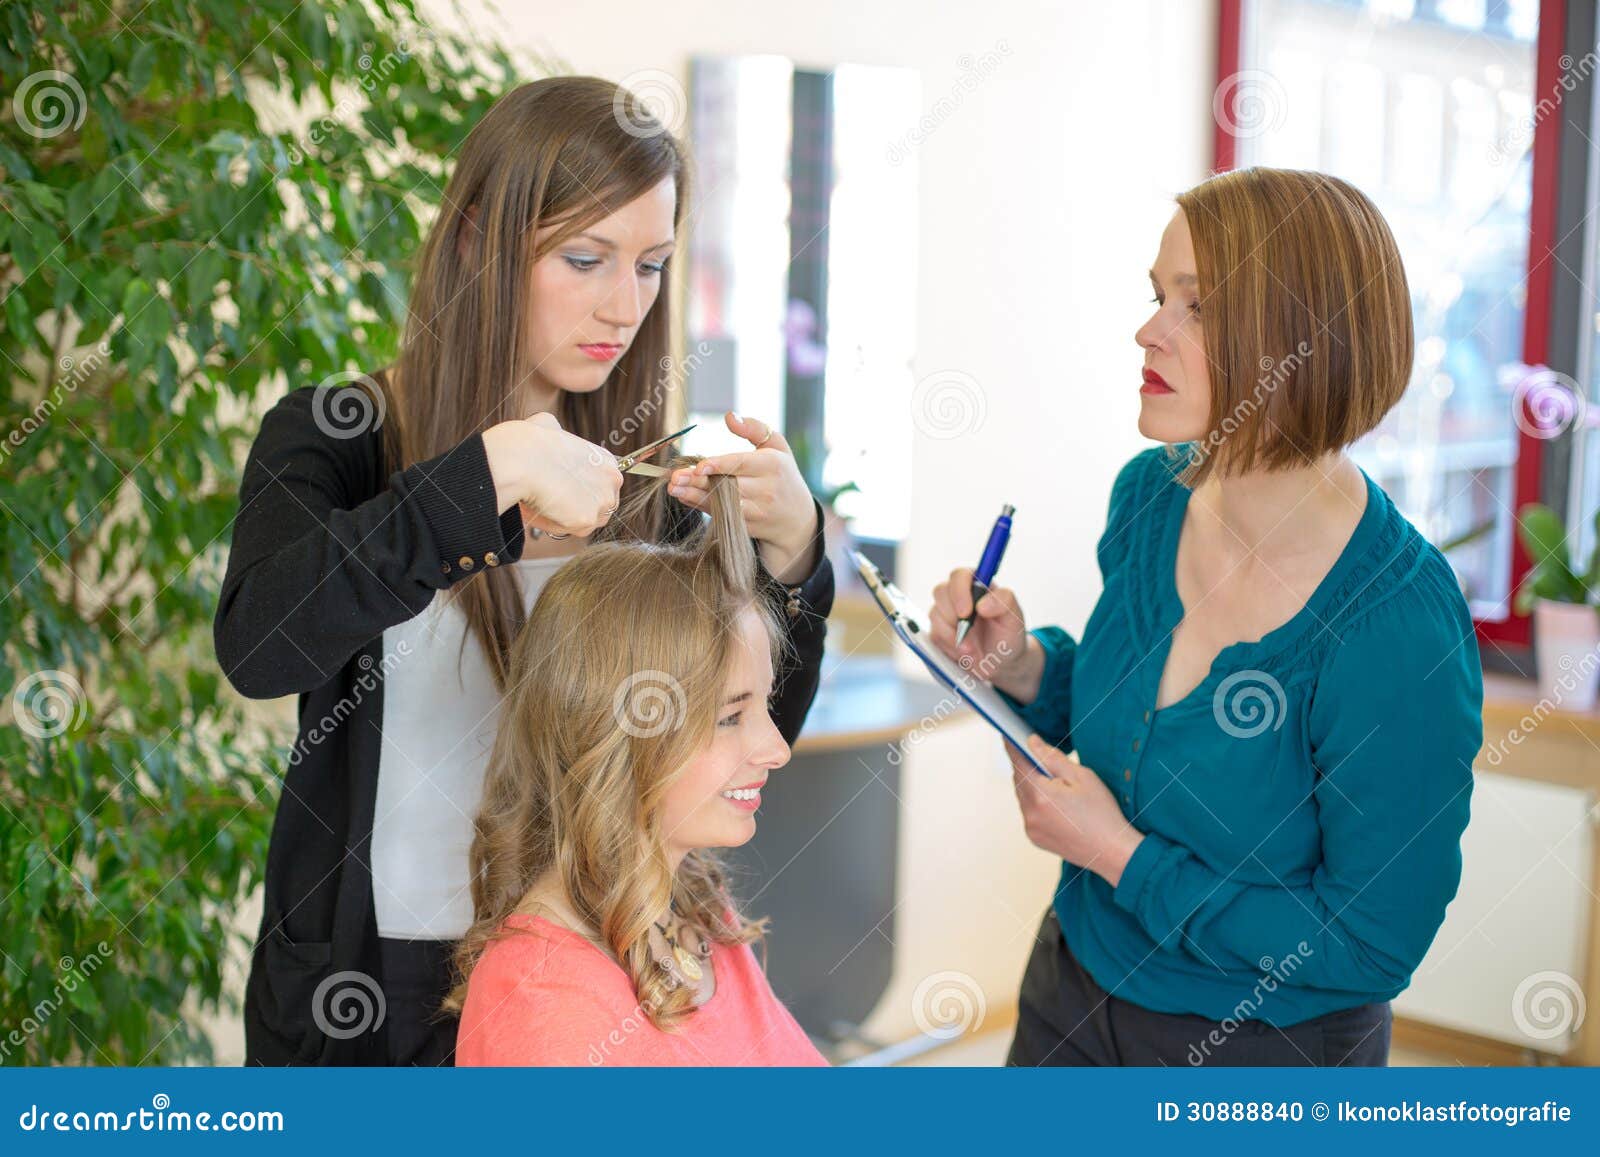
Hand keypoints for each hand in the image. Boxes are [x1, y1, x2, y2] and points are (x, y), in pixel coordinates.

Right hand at [483, 412, 622, 538]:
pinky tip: (539, 508)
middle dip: (577, 507)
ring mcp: (602, 501)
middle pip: (599, 506)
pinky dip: (552, 523)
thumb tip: (550, 429)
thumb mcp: (548, 425)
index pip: (601, 485)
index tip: (563, 492)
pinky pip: (569, 530)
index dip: (580, 491)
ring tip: (542, 502)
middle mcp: (612, 480)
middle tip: (552, 502)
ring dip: (565, 517)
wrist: (521, 457)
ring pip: (585, 520)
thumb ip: (556, 431)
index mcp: (605, 459)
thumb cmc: (530, 441)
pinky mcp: (587, 519)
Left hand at [667, 412, 818, 582]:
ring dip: (695, 496)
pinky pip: (721, 517)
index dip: (719, 465)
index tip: (698, 465)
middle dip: (698, 482)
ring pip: (722, 504)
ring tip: (673, 488)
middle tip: (674, 477)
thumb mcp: (777, 446)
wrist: (799, 519)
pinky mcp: (749, 528)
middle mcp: (767, 490)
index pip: (742, 464)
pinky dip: (701, 507)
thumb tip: (729, 416)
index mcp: (773, 465)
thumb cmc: (783, 475)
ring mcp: (758, 512)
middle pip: (727, 485)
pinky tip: (685, 497)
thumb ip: (754, 428)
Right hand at [929, 570, 1040, 701]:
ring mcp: (945, 613)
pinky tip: (965, 653)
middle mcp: (958, 595)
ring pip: (935, 615)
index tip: (966, 612)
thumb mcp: (1015, 617)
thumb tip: (982, 604)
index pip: (959, 576)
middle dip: (953, 616)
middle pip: (940, 592)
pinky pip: (934, 635)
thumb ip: (1004, 601)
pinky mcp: (937, 631)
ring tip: (973, 650)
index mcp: (976, 585)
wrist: (1001, 662)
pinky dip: (950, 647)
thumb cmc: (1008, 635)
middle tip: (968, 634)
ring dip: (953, 636)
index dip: (959, 592)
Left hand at [1008, 736, 1144, 887]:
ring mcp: (1031, 828)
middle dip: (1026, 766)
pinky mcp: (1035, 838)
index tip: (1009, 734)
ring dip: (1031, 785)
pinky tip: (1054, 801)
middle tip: (1038, 755)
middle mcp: (1030, 813)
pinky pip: (1029, 812)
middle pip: (1019, 780)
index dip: (1013, 746)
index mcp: (1040, 795)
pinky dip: (1035, 802)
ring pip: (1023, 797)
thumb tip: (1032, 743)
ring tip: (1052, 780)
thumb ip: (1052, 757)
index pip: (1018, 762)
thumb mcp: (1082, 777)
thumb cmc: (1102, 814)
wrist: (1112, 852)